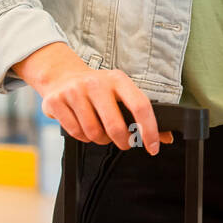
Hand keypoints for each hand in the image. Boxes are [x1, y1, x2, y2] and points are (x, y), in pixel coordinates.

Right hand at [32, 65, 173, 152]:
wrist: (61, 75)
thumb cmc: (98, 88)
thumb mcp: (121, 92)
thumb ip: (142, 114)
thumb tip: (166, 138)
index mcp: (118, 79)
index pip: (140, 106)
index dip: (149, 130)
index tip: (153, 147)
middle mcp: (96, 83)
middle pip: (115, 126)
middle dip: (123, 141)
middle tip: (124, 142)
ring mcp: (74, 91)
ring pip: (94, 133)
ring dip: (100, 140)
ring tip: (99, 130)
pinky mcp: (56, 102)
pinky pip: (75, 133)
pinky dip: (83, 137)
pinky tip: (83, 126)